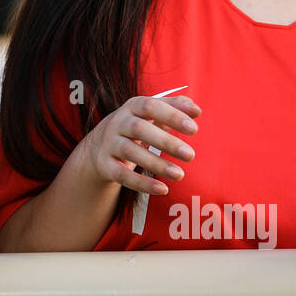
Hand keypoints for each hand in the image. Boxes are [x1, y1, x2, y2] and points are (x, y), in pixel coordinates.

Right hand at [69, 95, 200, 194]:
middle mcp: (118, 123)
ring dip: (157, 164)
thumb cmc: (136, 126)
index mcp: (132, 107)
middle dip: (166, 142)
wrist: (99, 146)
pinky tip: (162, 189)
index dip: (172, 116)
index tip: (194, 129)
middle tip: (190, 155)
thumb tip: (196, 109)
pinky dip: (142, 183)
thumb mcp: (152, 113)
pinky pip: (122, 175)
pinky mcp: (105, 165)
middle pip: (139, 129)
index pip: (151, 106)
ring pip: (131, 152)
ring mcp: (109, 144)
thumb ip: (175, 107)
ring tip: (179, 174)